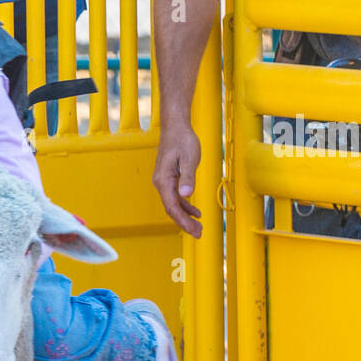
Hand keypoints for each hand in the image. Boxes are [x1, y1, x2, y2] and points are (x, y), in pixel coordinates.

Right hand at [153, 121, 202, 237]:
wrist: (175, 127)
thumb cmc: (182, 140)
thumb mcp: (189, 158)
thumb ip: (187, 177)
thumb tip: (185, 194)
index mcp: (164, 180)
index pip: (172, 206)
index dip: (183, 220)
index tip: (194, 230)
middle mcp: (161, 183)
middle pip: (172, 209)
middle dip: (185, 223)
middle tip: (199, 233)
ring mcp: (164, 182)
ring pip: (174, 205)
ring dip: (185, 217)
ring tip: (198, 227)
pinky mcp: (170, 179)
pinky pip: (176, 198)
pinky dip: (185, 206)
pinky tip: (195, 212)